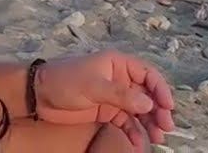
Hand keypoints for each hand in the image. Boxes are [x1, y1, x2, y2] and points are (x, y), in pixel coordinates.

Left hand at [32, 51, 174, 147]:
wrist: (39, 94)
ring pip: (139, 111)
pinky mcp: (106, 112)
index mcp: (118, 64)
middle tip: (165, 127)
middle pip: (147, 95)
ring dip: (149, 123)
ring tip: (156, 137)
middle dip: (158, 110)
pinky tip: (138, 144)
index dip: (160, 89)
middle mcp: (119, 80)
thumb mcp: (92, 85)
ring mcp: (114, 97)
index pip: (147, 74)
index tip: (168, 107)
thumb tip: (148, 103)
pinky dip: (133, 133)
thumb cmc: (64, 80)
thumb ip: (120, 94)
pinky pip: (125, 123)